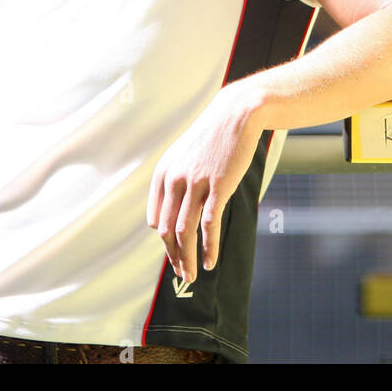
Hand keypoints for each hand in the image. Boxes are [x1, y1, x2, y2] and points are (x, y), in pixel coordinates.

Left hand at [147, 83, 264, 283]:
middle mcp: (174, 180)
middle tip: (183, 275)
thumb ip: (176, 182)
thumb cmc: (212, 137)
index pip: (156, 220)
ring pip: (184, 232)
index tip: (176, 254)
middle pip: (167, 231)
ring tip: (193, 276)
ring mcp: (195, 183)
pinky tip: (210, 262)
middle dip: (174, 257)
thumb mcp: (185, 157)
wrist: (236, 114)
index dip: (165, 242)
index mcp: (162, 174)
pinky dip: (208, 248)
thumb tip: (174, 212)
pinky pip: (209, 224)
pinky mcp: (218, 186)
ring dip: (187, 258)